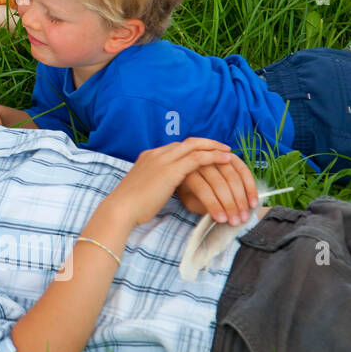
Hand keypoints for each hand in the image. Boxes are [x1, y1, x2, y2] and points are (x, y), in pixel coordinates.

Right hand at [106, 138, 239, 228]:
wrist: (122, 209)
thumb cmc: (131, 206)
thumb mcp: (143, 189)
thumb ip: (154, 183)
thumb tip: (162, 189)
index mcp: (148, 157)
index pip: (176, 147)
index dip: (194, 148)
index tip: (207, 152)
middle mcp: (156, 153)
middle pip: (187, 142)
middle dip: (207, 143)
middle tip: (223, 147)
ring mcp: (163, 159)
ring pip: (195, 146)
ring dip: (214, 148)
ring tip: (229, 152)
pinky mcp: (171, 169)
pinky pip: (197, 158)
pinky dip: (213, 156)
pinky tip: (226, 160)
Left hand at [175, 152, 259, 225]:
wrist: (188, 170)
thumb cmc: (189, 190)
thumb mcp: (188, 200)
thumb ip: (202, 205)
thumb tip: (223, 215)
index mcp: (185, 171)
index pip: (202, 188)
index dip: (214, 205)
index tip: (222, 220)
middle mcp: (201, 160)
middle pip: (219, 183)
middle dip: (230, 204)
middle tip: (236, 221)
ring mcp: (216, 156)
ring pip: (233, 176)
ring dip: (242, 198)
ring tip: (245, 215)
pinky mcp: (229, 156)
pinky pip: (243, 170)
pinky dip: (250, 186)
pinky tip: (253, 200)